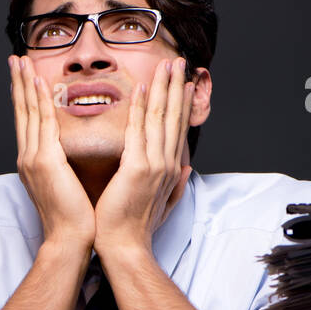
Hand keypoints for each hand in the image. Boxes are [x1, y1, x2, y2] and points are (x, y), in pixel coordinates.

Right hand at [9, 54, 94, 250]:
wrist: (71, 239)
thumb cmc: (75, 219)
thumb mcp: (67, 186)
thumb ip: (65, 167)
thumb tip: (71, 156)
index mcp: (34, 163)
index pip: (28, 123)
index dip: (25, 98)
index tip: (24, 77)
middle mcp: (29, 157)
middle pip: (21, 112)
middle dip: (18, 84)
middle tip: (15, 59)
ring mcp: (34, 158)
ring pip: (27, 112)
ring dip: (24, 84)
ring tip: (20, 62)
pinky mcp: (45, 161)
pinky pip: (41, 123)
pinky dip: (37, 101)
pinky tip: (37, 82)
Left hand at [93, 55, 193, 255]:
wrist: (125, 247)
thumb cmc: (136, 229)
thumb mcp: (161, 204)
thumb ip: (174, 184)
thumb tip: (185, 169)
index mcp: (169, 169)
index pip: (177, 129)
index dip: (182, 103)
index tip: (185, 82)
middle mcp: (166, 163)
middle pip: (173, 117)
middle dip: (176, 86)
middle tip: (179, 61)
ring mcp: (153, 164)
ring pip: (160, 118)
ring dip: (163, 88)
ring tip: (166, 65)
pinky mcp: (137, 168)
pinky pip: (138, 131)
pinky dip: (140, 108)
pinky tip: (142, 88)